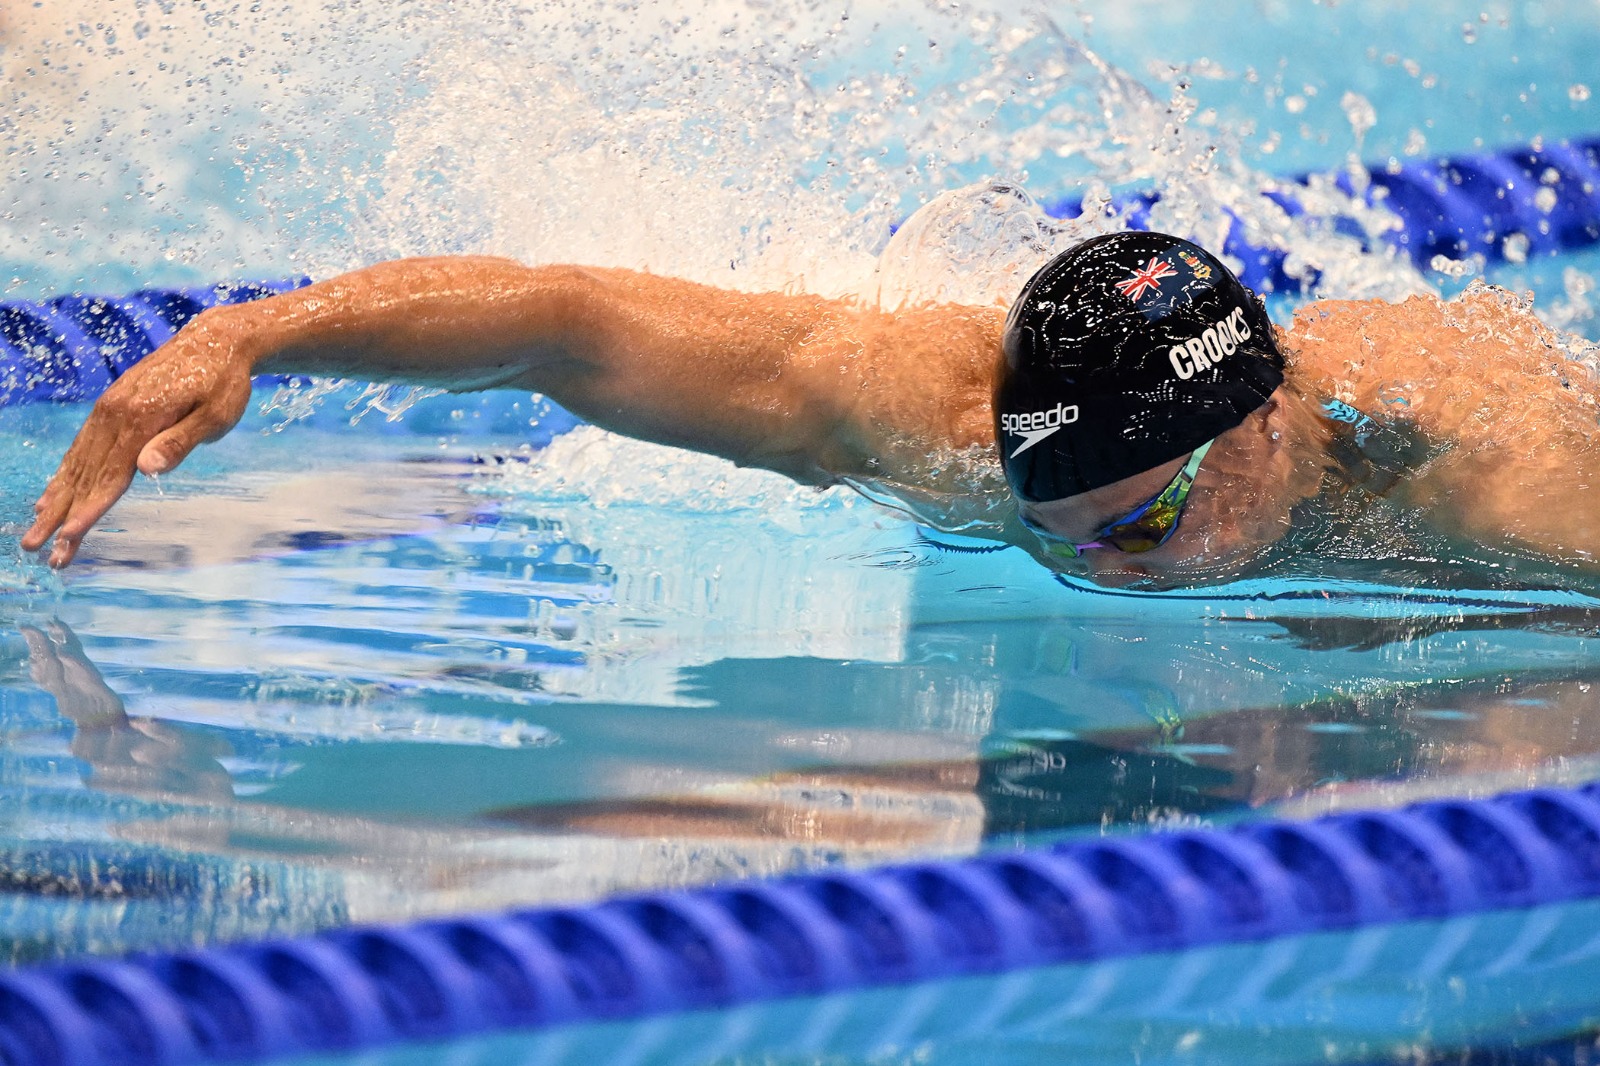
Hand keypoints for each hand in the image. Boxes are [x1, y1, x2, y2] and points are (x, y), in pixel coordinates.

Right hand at [20, 310, 257, 566]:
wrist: (216, 340)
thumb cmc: (223, 382)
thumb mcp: (215, 414)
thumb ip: (180, 442)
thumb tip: (146, 470)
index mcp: (140, 418)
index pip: (110, 475)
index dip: (89, 510)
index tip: (69, 538)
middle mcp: (114, 413)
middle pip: (84, 474)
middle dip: (60, 516)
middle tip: (37, 551)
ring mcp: (108, 409)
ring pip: (76, 463)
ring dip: (55, 501)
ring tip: (35, 532)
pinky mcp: (111, 407)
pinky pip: (81, 447)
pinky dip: (64, 475)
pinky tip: (51, 496)